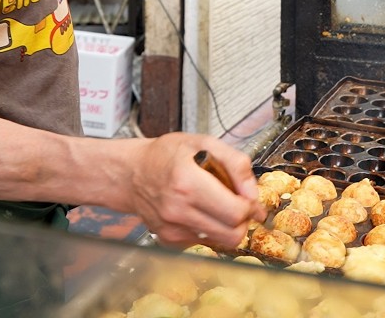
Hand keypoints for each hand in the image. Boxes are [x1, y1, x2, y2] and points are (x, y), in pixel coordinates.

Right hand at [125, 133, 265, 248]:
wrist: (131, 173)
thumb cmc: (165, 155)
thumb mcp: (204, 143)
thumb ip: (236, 164)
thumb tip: (253, 193)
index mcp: (188, 182)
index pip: (235, 212)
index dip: (250, 207)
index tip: (250, 200)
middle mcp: (178, 210)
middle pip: (232, 234)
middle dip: (243, 220)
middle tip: (239, 204)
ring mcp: (172, 228)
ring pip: (220, 241)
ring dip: (228, 226)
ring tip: (218, 204)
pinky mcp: (169, 239)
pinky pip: (204, 241)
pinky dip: (210, 228)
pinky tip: (201, 210)